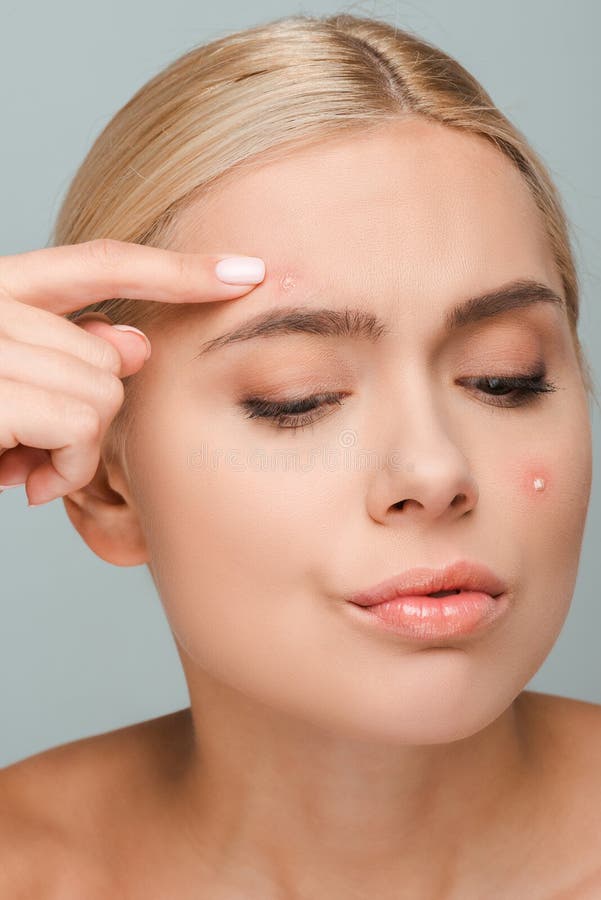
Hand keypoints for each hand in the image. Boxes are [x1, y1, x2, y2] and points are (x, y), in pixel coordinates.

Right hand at [0, 239, 264, 505]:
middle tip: (39, 454)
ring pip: (103, 391)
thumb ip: (67, 360)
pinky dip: (68, 463)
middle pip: (109, 355)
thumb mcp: (11, 395)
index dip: (177, 267)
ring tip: (23, 467)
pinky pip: (79, 421)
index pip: (99, 263)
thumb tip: (136, 344)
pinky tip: (23, 480)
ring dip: (77, 449)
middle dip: (91, 418)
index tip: (247, 271)